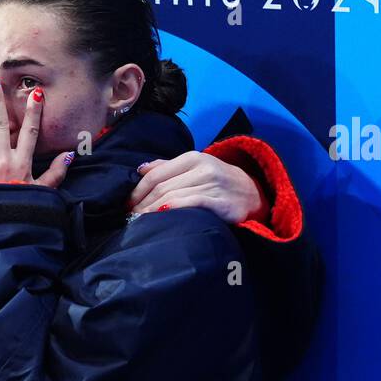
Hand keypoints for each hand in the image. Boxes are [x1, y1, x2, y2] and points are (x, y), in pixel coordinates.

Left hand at [0, 78, 69, 189]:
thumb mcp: (39, 196)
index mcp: (22, 166)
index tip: (36, 94)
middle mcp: (3, 162)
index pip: (30, 133)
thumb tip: (69, 154)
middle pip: (2, 125)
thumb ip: (55, 174)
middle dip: (0, 101)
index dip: (33, 113)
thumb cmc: (15, 213)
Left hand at [128, 150, 268, 222]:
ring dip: (151, 210)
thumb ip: (168, 167)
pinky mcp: (220, 201)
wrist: (254, 194)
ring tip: (139, 221)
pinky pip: (190, 204)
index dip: (138, 190)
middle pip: (161, 186)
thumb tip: (140, 169)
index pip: (156, 173)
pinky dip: (171, 210)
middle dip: (141, 203)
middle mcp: (202, 168)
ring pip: (172, 196)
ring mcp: (212, 184)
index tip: (126, 203)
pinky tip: (159, 217)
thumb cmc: (219, 183)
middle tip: (129, 216)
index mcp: (193, 158)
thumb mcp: (196, 168)